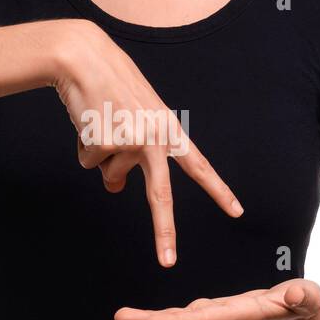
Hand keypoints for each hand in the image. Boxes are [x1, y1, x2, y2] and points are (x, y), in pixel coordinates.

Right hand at [53, 19, 243, 266]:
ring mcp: (130, 140)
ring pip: (110, 174)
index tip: (237, 212)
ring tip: (100, 122)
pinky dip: (82, 145)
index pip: (200, 166)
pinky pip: (88, 160)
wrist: (84, 58)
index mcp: (170, 130)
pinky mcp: (103, 141)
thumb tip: (113, 189)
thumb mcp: (132, 123)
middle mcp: (155, 137)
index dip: (219, 191)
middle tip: (167, 261)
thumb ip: (132, 157)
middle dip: (164, 232)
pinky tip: (86, 120)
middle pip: (161, 195)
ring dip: (99, 155)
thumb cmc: (112, 90)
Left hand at [114, 277, 319, 319]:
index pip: (201, 319)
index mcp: (239, 317)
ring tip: (126, 317)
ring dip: (154, 319)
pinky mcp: (222, 312)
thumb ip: (303, 297)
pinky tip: (154, 316)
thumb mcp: (308, 299)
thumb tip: (296, 295)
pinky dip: (170, 315)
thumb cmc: (307, 308)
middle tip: (121, 317)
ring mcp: (221, 318)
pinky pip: (190, 316)